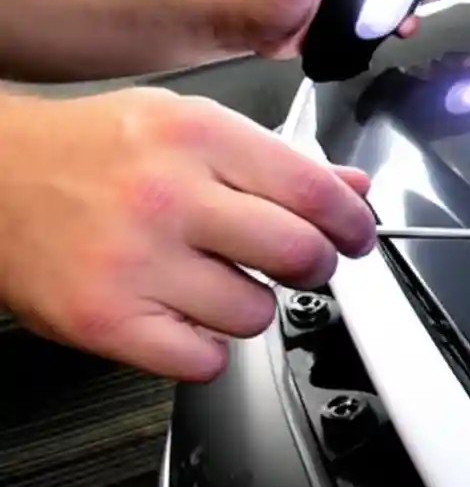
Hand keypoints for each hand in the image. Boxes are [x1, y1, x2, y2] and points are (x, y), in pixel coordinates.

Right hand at [0, 89, 376, 381]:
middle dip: (316, 265)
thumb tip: (351, 189)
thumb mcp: (190, 125)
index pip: (315, 192)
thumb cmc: (94, 150)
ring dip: (252, 305)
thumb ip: (278, 159)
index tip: (357, 235)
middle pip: (298, 254)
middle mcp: (168, 197)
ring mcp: (134, 262)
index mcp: (199, 137)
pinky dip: (207, 348)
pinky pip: (203, 361)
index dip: (353, 222)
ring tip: (218, 280)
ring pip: (255, 313)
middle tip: (302, 262)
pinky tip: (187, 315)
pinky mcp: (105, 320)